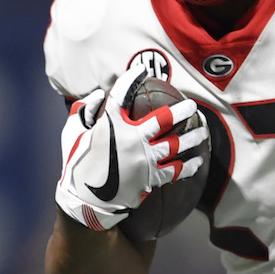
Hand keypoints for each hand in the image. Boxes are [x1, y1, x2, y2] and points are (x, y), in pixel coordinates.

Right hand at [55, 64, 208, 230]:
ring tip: (202, 131)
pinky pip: (175, 170)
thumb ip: (83, 112)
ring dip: (192, 137)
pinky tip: (197, 161)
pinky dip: (188, 166)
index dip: (131, 79)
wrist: (84, 202)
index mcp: (111, 126)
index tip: (141, 71)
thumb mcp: (72, 134)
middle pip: (164, 120)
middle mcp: (132, 139)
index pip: (122, 95)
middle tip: (192, 106)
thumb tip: (97, 96)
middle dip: (181, 110)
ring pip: (176, 144)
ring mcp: (144, 159)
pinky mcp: (150, 178)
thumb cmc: (76, 166)